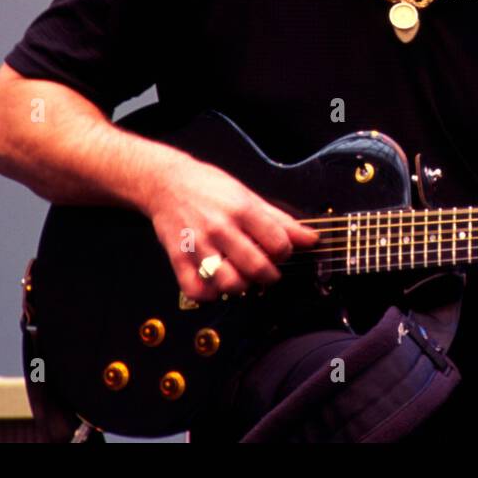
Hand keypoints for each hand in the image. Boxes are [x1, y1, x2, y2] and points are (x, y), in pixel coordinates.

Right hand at [145, 157, 318, 301]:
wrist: (167, 183)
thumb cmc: (210, 188)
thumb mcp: (249, 196)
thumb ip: (280, 221)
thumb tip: (310, 238)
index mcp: (241, 210)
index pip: (278, 244)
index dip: (285, 253)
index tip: (280, 252)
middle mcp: (220, 228)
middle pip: (256, 268)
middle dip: (270, 275)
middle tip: (267, 271)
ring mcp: (198, 245)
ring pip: (229, 283)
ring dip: (242, 287)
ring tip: (244, 278)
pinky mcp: (178, 258)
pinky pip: (197, 291)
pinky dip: (211, 295)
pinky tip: (217, 284)